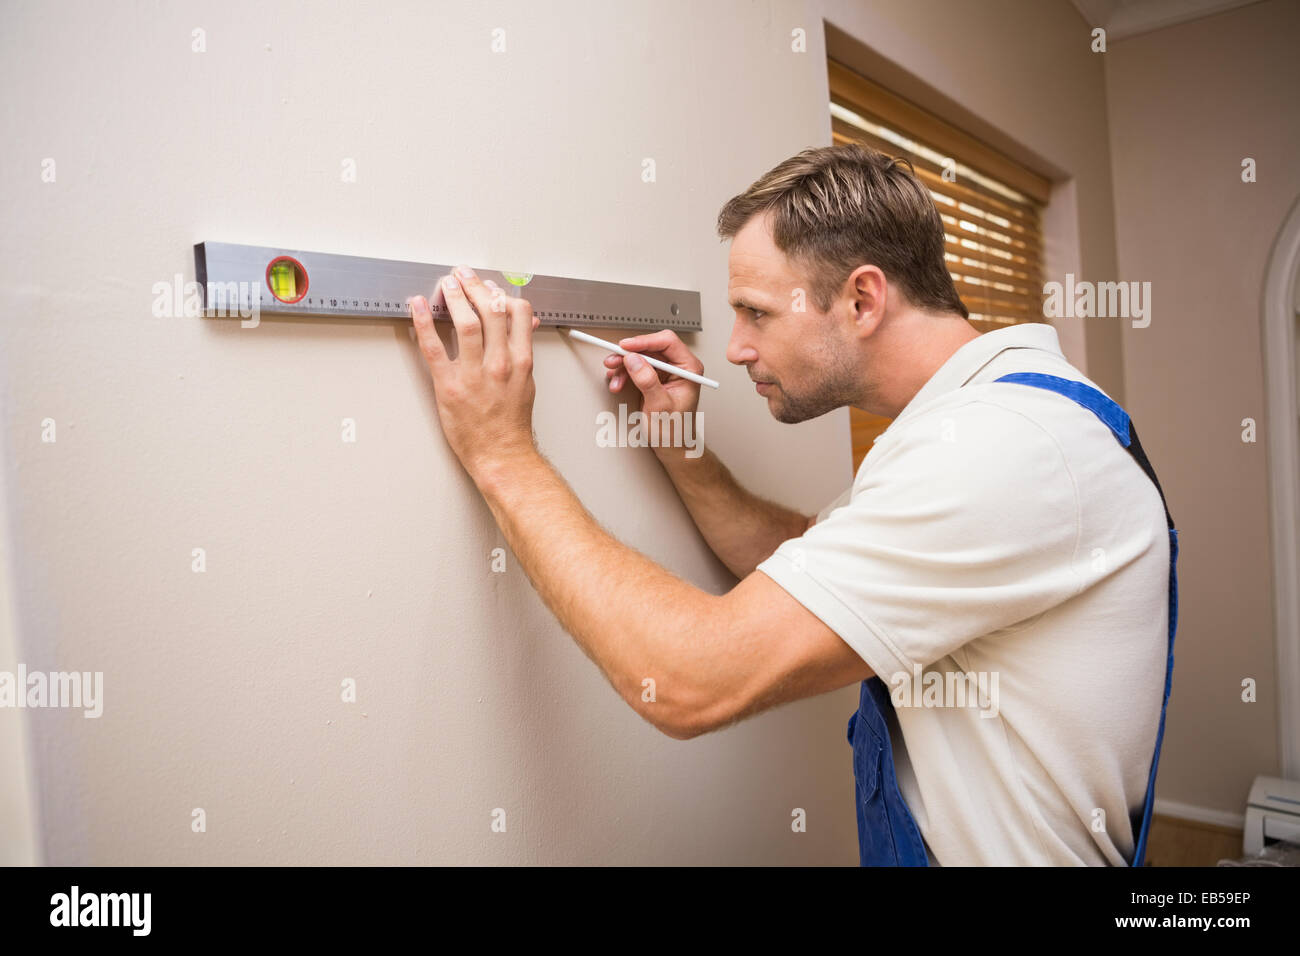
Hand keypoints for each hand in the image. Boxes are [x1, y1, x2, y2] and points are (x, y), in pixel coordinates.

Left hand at [410, 266, 540, 476]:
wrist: (501, 454)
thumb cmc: (512, 423)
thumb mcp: (526, 382)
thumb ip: (522, 350)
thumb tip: (525, 325)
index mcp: (520, 360)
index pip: (517, 312)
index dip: (501, 293)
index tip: (489, 287)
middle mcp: (499, 363)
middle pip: (490, 311)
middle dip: (475, 286)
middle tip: (462, 275)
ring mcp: (474, 374)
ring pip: (466, 323)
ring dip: (454, 297)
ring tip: (446, 284)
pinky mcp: (449, 386)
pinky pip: (434, 348)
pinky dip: (423, 323)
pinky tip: (416, 307)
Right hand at [604, 330, 703, 420]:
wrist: (672, 446)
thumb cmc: (674, 430)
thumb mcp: (660, 406)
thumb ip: (647, 381)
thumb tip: (634, 360)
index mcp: (689, 368)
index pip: (667, 342)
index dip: (644, 341)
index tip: (625, 347)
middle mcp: (679, 367)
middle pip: (651, 347)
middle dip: (629, 355)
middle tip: (613, 361)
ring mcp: (666, 372)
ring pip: (640, 357)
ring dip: (624, 366)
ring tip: (614, 380)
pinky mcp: (654, 378)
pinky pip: (636, 368)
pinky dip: (624, 374)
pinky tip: (617, 383)